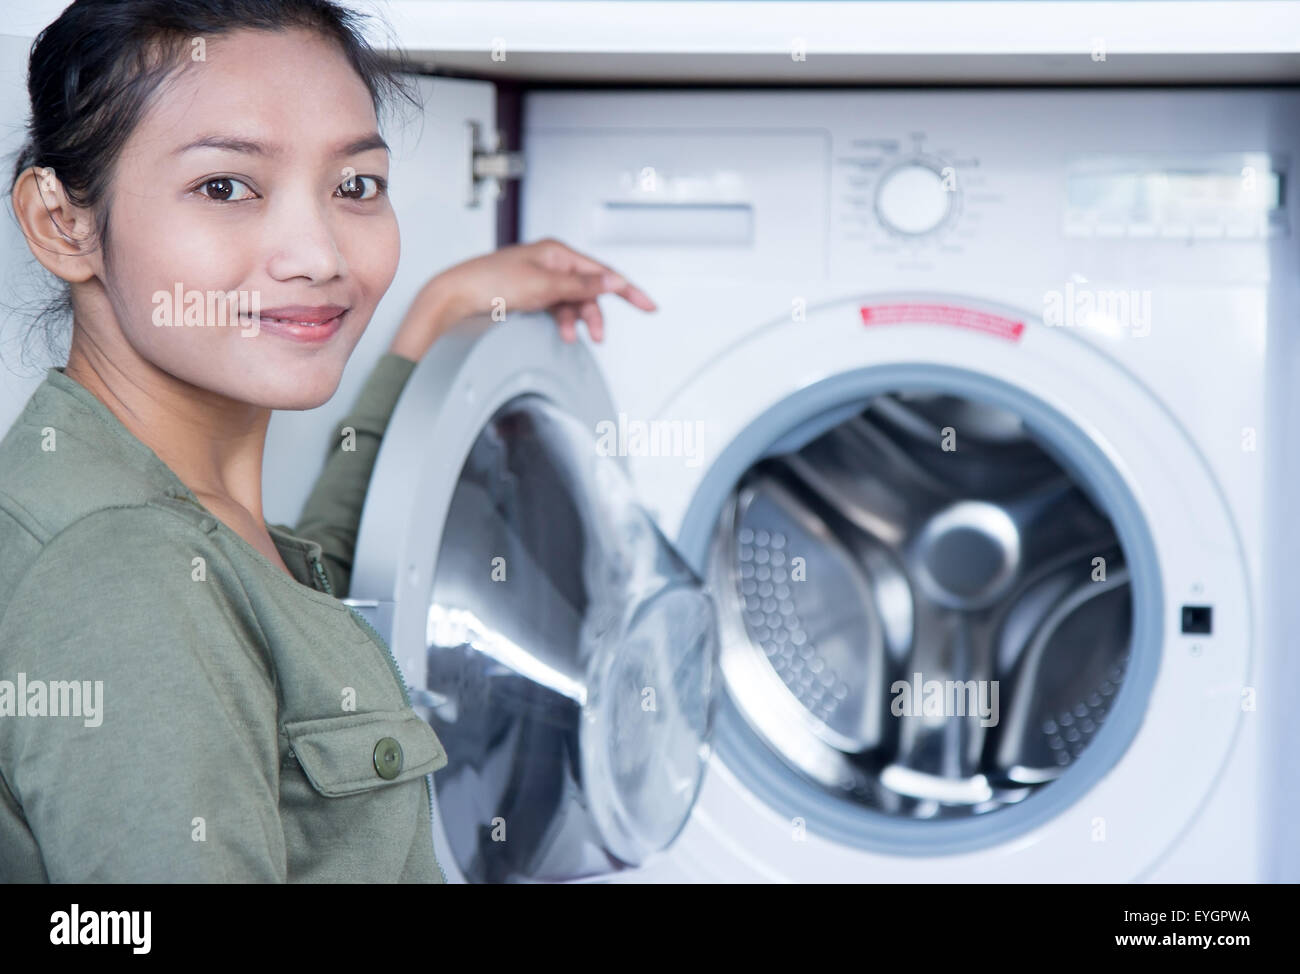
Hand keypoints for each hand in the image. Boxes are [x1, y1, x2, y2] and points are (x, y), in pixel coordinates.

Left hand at [389, 238, 655, 359]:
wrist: (456, 297)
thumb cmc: (491, 283)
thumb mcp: (544, 285)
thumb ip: (582, 285)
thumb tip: (614, 282)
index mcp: (557, 252)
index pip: (603, 272)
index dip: (628, 290)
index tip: (649, 306)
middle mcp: (551, 263)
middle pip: (589, 290)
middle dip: (594, 313)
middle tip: (597, 336)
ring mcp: (540, 279)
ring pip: (573, 303)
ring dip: (576, 320)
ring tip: (572, 337)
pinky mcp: (530, 294)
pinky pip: (557, 308)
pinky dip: (562, 321)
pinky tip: (561, 333)